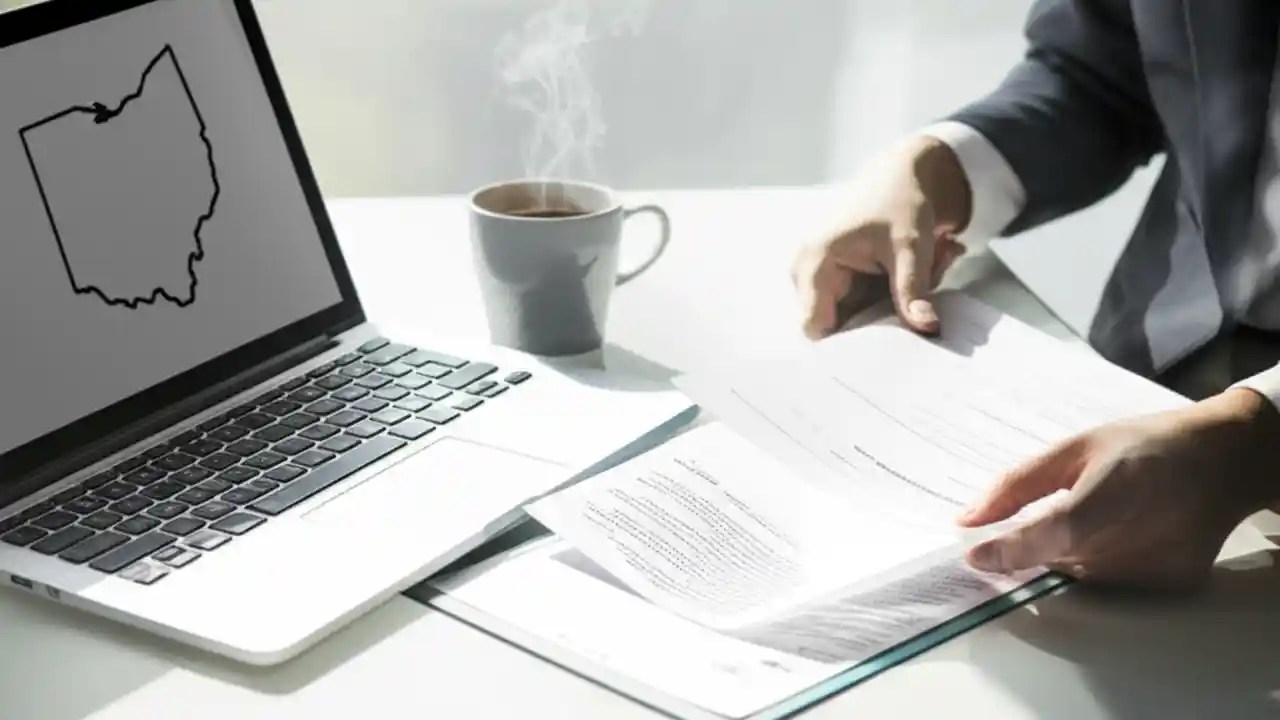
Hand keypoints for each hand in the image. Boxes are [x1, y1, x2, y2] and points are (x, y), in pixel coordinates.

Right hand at [792, 135, 971, 338]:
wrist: (902, 177)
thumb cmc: (900, 203)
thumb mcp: (910, 247)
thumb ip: (913, 290)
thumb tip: (927, 328)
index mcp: (815, 262)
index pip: (815, 326)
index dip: (845, 343)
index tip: (886, 344)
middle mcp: (806, 273)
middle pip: (836, 325)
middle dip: (879, 319)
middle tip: (920, 292)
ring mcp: (817, 278)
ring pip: (850, 318)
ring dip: (887, 306)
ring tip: (920, 273)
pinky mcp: (833, 281)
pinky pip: (857, 307)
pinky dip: (885, 298)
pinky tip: (908, 273)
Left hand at [958, 389, 1279, 590]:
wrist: (1223, 461)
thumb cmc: (1143, 445)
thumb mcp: (1076, 447)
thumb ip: (1018, 485)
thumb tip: (967, 520)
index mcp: (1116, 490)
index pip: (1054, 534)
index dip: (1010, 550)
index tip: (974, 555)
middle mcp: (1140, 535)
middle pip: (1061, 560)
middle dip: (1036, 546)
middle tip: (1049, 515)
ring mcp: (1159, 566)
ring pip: (1082, 576)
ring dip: (1070, 554)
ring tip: (1100, 513)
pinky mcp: (1173, 584)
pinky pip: (1113, 584)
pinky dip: (1101, 563)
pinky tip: (1125, 531)